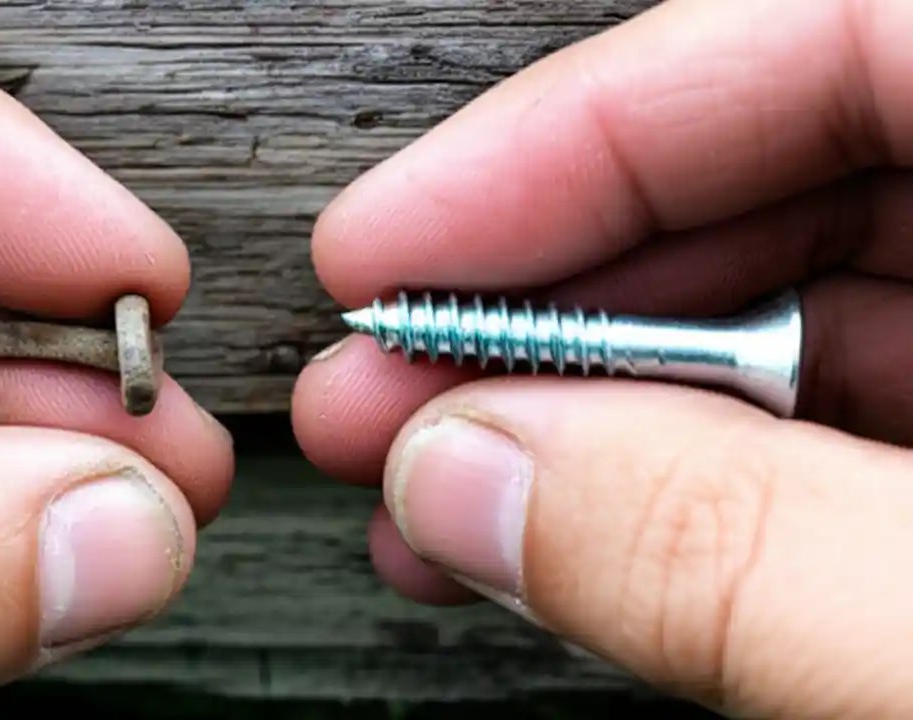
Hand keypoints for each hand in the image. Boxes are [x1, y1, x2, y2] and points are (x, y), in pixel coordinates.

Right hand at [295, 0, 912, 714]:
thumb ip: (734, 549)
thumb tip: (475, 475)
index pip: (841, 32)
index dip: (588, 124)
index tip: (402, 240)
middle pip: (789, 183)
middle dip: (548, 298)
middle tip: (382, 389)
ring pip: (796, 328)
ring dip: (584, 414)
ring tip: (433, 489)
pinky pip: (835, 445)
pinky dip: (685, 496)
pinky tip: (557, 543)